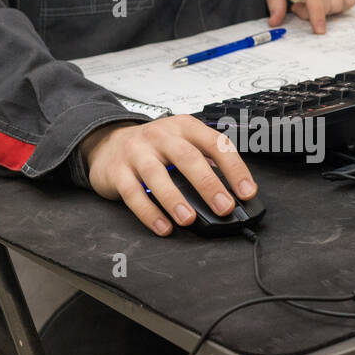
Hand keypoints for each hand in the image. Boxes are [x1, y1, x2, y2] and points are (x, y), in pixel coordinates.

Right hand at [80, 116, 256, 235]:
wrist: (108, 143)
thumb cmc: (153, 148)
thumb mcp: (181, 143)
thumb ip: (204, 162)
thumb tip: (233, 192)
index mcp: (185, 127)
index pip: (215, 143)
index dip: (234, 167)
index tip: (247, 191)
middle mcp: (161, 136)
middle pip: (187, 157)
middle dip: (208, 184)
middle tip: (224, 207)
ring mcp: (137, 152)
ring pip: (157, 174)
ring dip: (175, 199)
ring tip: (188, 219)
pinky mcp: (117, 171)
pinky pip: (133, 193)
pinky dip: (149, 213)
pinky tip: (163, 226)